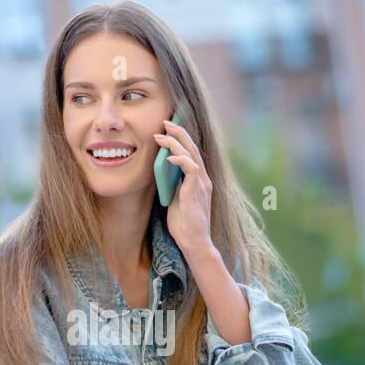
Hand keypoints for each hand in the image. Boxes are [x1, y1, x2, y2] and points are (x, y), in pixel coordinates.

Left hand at [155, 118, 213, 255]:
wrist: (194, 242)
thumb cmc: (184, 224)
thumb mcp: (176, 199)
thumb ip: (174, 185)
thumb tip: (163, 172)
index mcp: (199, 180)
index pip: (192, 153)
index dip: (181, 139)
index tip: (168, 129)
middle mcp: (203, 179)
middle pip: (193, 148)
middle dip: (179, 132)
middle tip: (165, 122)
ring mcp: (201, 184)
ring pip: (192, 155)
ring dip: (176, 143)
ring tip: (162, 135)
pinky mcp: (196, 191)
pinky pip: (191, 169)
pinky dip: (181, 160)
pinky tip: (170, 156)